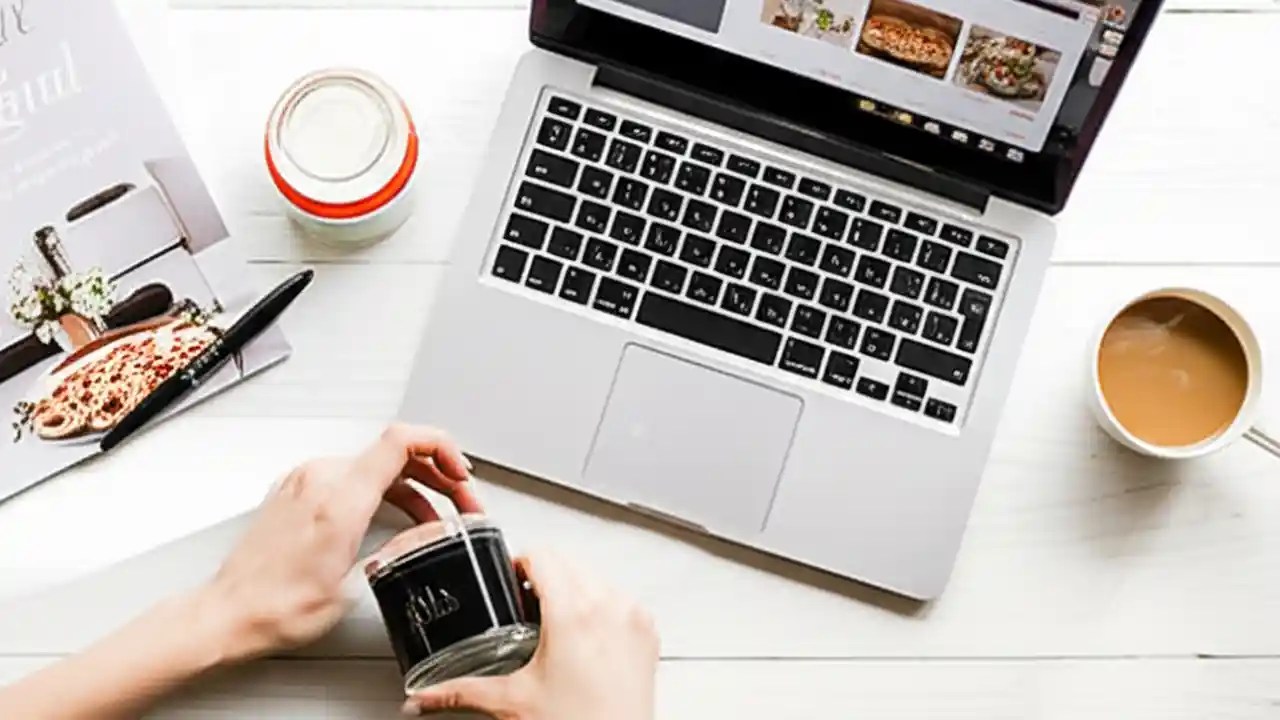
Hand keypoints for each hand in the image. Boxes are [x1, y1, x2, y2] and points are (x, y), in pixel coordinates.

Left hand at [202, 424, 480, 661]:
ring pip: (375, 464)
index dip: (442, 448)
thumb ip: (400, 548)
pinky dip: (383, 489)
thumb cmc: (276, 607)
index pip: (402, 441)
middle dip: (437, 475)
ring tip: (434, 516)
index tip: (461, 472)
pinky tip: (395, 515)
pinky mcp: (298, 490)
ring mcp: (307, 481)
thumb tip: (432, 534)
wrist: (228, 613)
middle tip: (460, 501)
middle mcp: (321, 479)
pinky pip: (351, 475)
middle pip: (396, 452)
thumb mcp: (355, 585)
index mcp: (340, 499)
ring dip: (413, 485)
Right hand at [405, 552, 659, 719]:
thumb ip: (461, 690)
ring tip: (552, 621)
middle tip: (524, 604)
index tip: (509, 580)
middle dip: (544, 576)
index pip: (543, 555)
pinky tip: (583, 634)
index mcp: (574, 613)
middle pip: (568, 561)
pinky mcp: (647, 630)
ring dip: (572, 587)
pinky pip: (619, 597)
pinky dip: (600, 604)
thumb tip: (424, 695)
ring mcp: (632, 616)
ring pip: (595, 576)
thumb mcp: (512, 702)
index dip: (519, 563)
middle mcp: (608, 606)